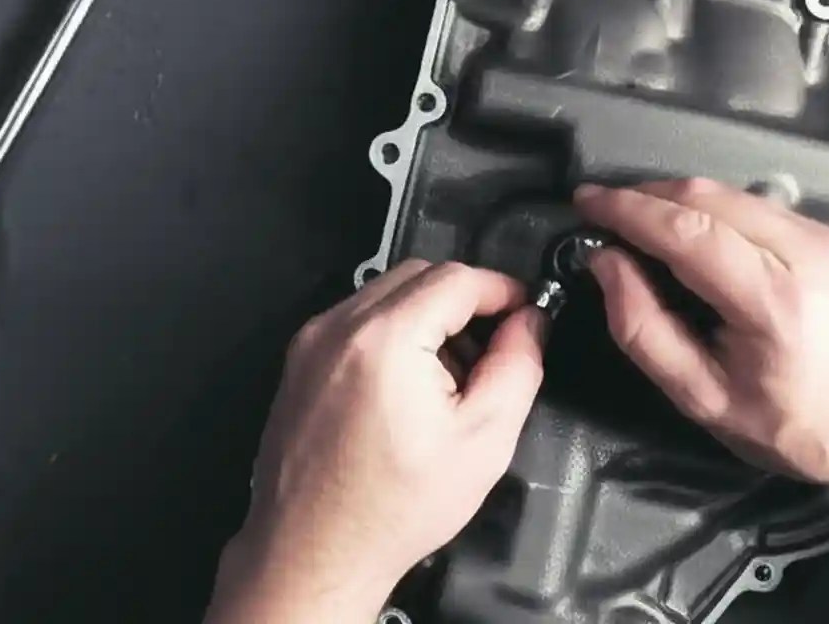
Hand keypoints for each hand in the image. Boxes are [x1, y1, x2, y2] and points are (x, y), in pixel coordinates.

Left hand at [205, 261, 544, 623]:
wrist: (313, 554)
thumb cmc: (391, 510)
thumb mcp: (484, 440)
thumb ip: (517, 366)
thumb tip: (529, 322)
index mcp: (385, 340)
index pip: (458, 278)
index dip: (502, 290)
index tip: (525, 312)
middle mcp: (339, 328)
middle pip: (420, 275)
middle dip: (465, 301)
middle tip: (494, 347)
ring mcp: (311, 342)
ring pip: (387, 293)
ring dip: (429, 316)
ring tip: (451, 377)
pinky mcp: (299, 361)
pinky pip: (358, 320)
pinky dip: (394, 333)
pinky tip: (410, 387)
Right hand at [576, 179, 828, 570]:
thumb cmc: (815, 430)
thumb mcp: (712, 404)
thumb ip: (648, 333)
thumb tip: (608, 271)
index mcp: (773, 302)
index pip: (684, 229)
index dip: (626, 209)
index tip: (589, 204)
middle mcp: (807, 254)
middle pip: (707, 196)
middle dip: (646, 196)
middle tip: (607, 214)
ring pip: (735, 194)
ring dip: (681, 201)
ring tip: (646, 228)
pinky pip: (763, 207)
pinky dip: (719, 213)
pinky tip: (702, 241)